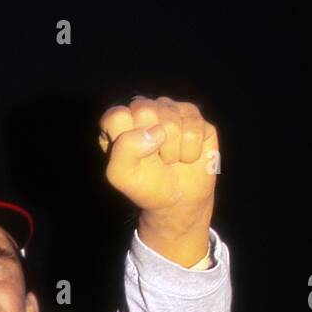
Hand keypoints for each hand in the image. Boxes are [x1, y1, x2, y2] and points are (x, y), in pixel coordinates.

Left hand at [97, 94, 218, 225]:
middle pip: (145, 110)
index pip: (117, 116)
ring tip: (170, 158)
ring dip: (172, 150)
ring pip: (172, 120)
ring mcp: (170, 109)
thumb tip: (156, 130)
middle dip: (152, 145)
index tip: (134, 158)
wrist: (178, 202)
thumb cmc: (146, 186)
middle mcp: (143, 108)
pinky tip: (186, 155)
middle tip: (154, 158)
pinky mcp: (194, 116)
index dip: (127, 141)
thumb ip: (125, 149)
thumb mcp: (122, 175)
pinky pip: (195, 127)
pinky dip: (191, 151)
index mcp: (118, 120)